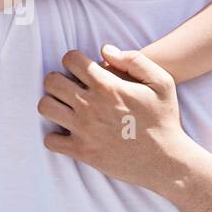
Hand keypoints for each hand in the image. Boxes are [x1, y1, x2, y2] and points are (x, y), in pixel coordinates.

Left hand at [38, 44, 191, 192]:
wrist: (166, 161)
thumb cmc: (164, 119)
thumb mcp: (161, 82)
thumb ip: (135, 60)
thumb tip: (106, 50)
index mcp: (107, 86)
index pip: (70, 59)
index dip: (74, 60)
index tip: (81, 68)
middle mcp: (90, 106)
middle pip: (51, 81)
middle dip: (58, 79)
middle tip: (70, 86)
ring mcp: (83, 130)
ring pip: (45, 107)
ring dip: (53, 104)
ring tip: (66, 107)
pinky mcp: (81, 152)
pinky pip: (50, 140)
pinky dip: (55, 136)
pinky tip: (68, 133)